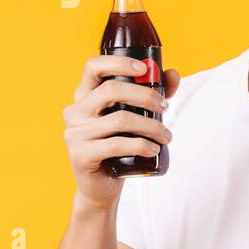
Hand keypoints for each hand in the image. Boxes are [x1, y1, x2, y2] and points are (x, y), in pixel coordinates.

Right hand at [62, 55, 180, 208]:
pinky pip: (115, 145)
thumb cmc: (120, 146)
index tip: (144, 69)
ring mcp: (74, 133)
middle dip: (145, 96)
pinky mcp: (80, 155)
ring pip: (119, 120)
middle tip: (165, 107)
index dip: (118, 63)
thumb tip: (173, 73)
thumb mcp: (136, 117)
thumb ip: (153, 94)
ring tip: (166, 136)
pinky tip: (153, 150)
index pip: (93, 67)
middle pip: (110, 90)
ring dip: (150, 126)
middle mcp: (75, 111)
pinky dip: (140, 145)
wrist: (102, 185)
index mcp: (85, 96)